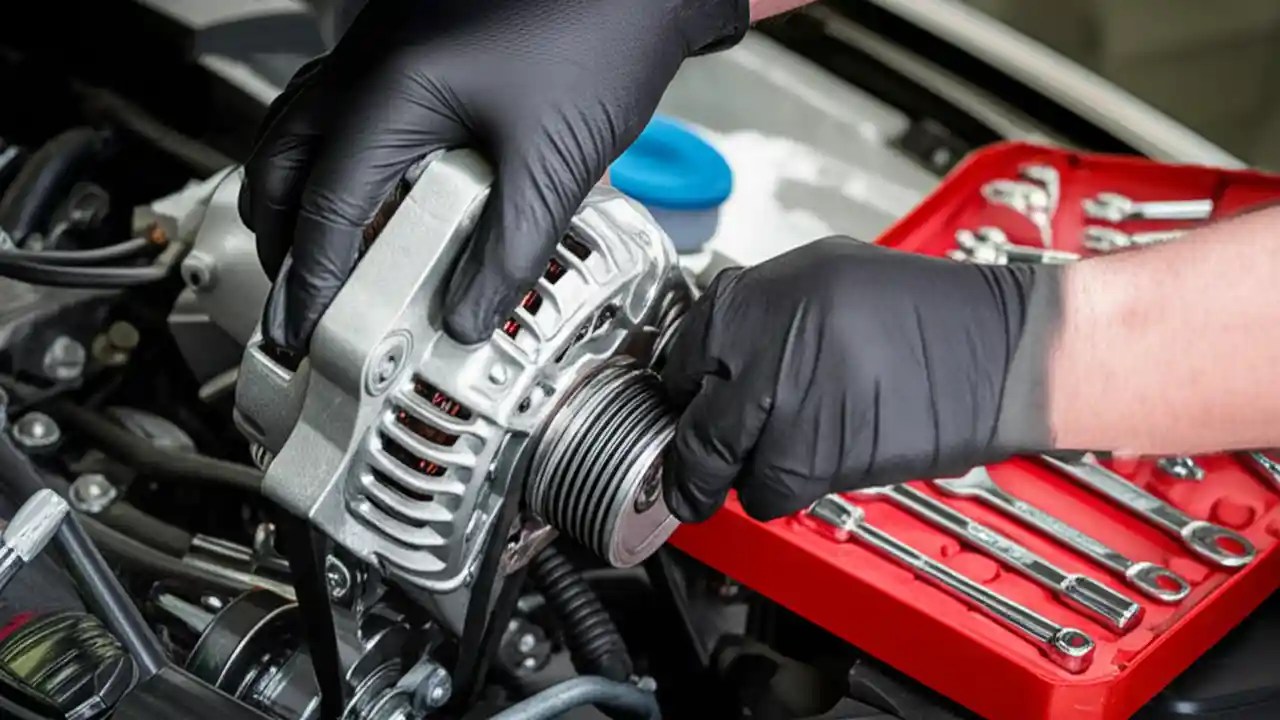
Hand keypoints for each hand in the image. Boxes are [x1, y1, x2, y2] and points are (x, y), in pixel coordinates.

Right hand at [241, 0, 747, 352]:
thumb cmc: (598, 34)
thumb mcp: (552, 163)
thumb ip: (507, 251)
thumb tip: (466, 318)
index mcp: (390, 93)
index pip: (325, 207)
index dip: (312, 281)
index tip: (304, 332)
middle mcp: (367, 64)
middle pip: (284, 163)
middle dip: (281, 238)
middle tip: (298, 298)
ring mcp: (382, 47)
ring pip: (301, 129)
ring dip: (298, 195)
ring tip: (319, 253)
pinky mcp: (408, 44)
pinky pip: (338, 106)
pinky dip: (332, 157)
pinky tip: (371, 189)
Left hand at [660, 238, 1059, 520]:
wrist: (998, 352)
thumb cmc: (924, 313)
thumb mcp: (823, 278)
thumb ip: (760, 315)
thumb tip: (715, 359)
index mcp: (757, 296)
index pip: (680, 360)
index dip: (682, 393)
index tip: (686, 409)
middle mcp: (762, 348)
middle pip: (692, 426)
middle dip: (690, 457)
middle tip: (693, 470)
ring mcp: (787, 404)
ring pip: (725, 470)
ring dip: (741, 478)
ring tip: (773, 460)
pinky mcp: (819, 455)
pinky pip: (772, 492)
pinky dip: (782, 492)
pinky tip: (810, 467)